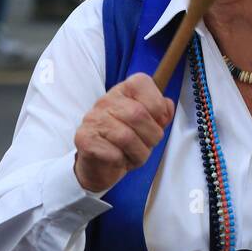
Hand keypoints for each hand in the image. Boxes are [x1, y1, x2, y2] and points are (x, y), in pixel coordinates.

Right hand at [73, 72, 174, 192]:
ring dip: (139, 153)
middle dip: (151, 136)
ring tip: (133, 155)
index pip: (142, 83)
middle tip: (146, 144)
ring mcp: (93, 119)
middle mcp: (105, 101)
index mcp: (122, 91)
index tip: (156, 121)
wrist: (99, 167)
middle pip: (138, 114)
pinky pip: (114, 153)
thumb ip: (161, 114)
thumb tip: (168, 105)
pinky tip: (118, 160)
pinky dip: (123, 161)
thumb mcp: (148, 126)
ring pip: (127, 136)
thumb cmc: (126, 144)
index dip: (157, 105)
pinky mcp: (84, 139)